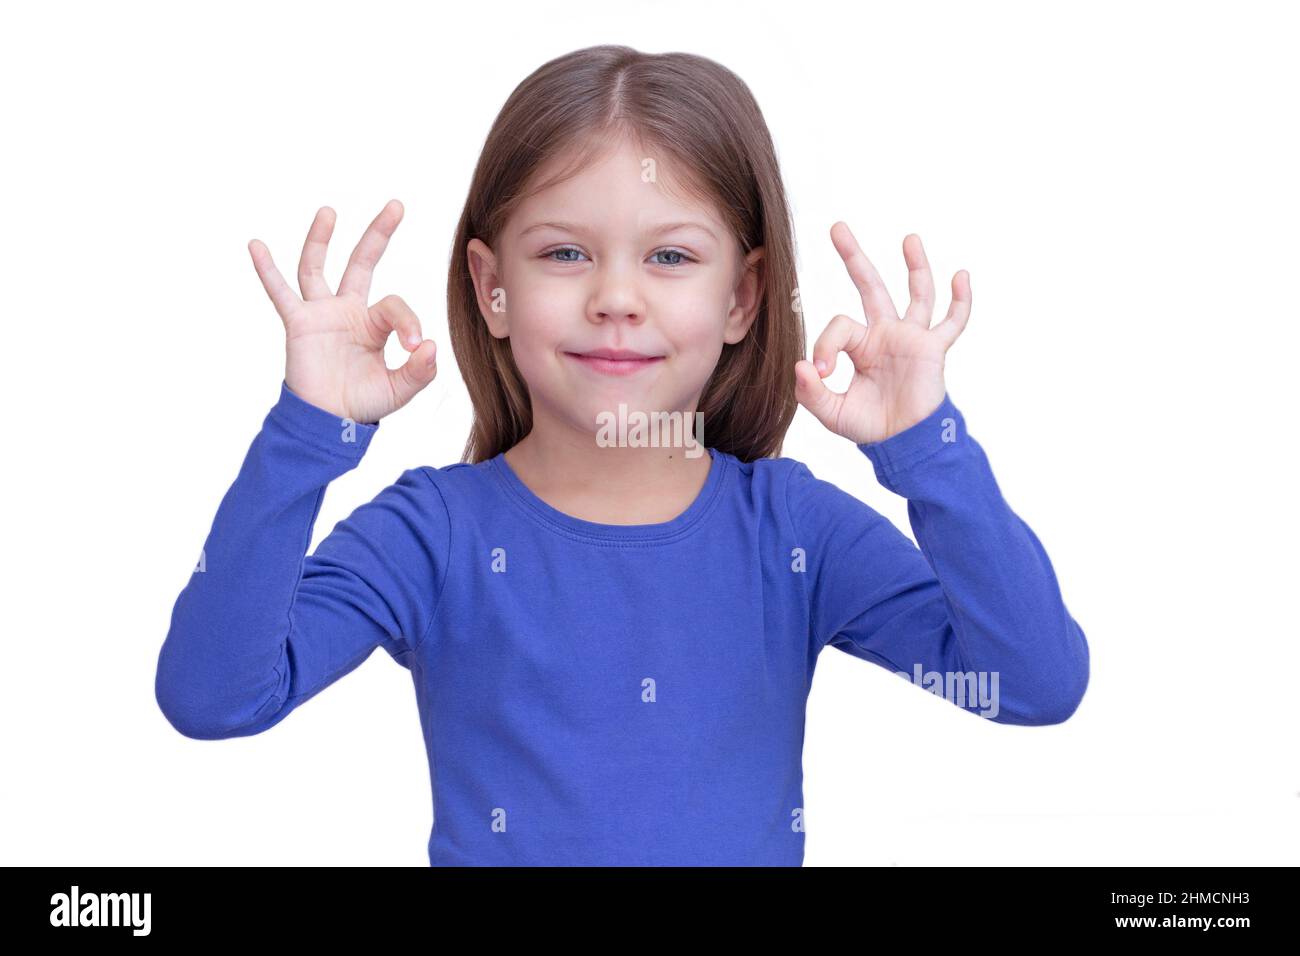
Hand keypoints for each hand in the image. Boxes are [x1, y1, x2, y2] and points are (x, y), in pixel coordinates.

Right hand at [248, 199, 437, 423]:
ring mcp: (321, 314)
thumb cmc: (362, 404)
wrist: (329, 423)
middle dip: (378, 234)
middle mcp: (347, 311)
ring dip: (321, 239)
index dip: (409, 322)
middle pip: (362, 262)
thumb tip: (429, 345)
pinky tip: (256, 245)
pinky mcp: (298, 324)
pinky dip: (267, 270)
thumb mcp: (400, 389)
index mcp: (374, 323)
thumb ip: (421, 371)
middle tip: (396, 205)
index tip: (414, 347)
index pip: (395, 305)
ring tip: (329, 211)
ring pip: (317, 268)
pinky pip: (280, 293)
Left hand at [794, 223, 970, 443]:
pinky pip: (952, 322)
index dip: (826, 344)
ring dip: (915, 266)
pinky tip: (961, 276)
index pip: (840, 325)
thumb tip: (801, 366)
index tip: (823, 372)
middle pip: (870, 286)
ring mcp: (912, 339)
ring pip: (916, 294)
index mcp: (860, 345)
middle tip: (837, 226)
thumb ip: (812, 392)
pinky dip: (960, 300)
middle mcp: (885, 334)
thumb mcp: (832, 412)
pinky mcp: (934, 350)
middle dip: (854, 257)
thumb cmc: (870, 427)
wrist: (904, 444)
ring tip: (909, 238)